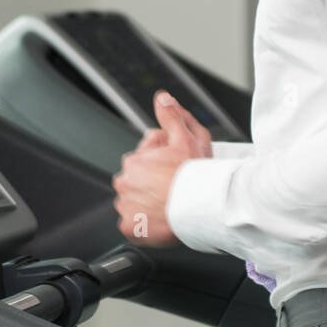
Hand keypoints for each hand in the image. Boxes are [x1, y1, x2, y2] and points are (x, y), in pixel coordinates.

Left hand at [113, 90, 213, 245]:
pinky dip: (144, 224)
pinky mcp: (130, 228)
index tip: (175, 170)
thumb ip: (170, 116)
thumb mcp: (185, 137)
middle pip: (136, 182)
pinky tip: (160, 219)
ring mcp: (126, 207)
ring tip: (169, 204)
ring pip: (134, 203)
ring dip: (147, 203)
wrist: (202, 207)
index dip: (161, 162)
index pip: (143, 159)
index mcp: (134, 161)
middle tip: (173, 188)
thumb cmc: (195, 175)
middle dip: (151, 183)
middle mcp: (125, 183)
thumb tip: (161, 98)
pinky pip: (133, 225)